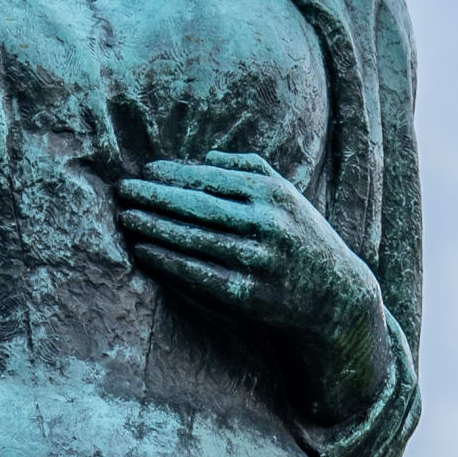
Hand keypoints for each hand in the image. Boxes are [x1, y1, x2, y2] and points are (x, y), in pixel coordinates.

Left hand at [117, 148, 385, 409]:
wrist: (335, 298)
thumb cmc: (302, 238)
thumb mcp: (288, 196)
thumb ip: (251, 168)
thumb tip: (204, 158)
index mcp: (273, 194)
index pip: (211, 178)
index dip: (173, 174)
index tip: (145, 172)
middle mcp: (266, 224)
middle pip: (197, 206)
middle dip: (154, 196)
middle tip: (122, 189)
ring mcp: (257, 261)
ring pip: (194, 240)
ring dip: (154, 227)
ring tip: (126, 217)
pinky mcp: (248, 296)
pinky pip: (198, 275)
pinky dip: (167, 262)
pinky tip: (144, 251)